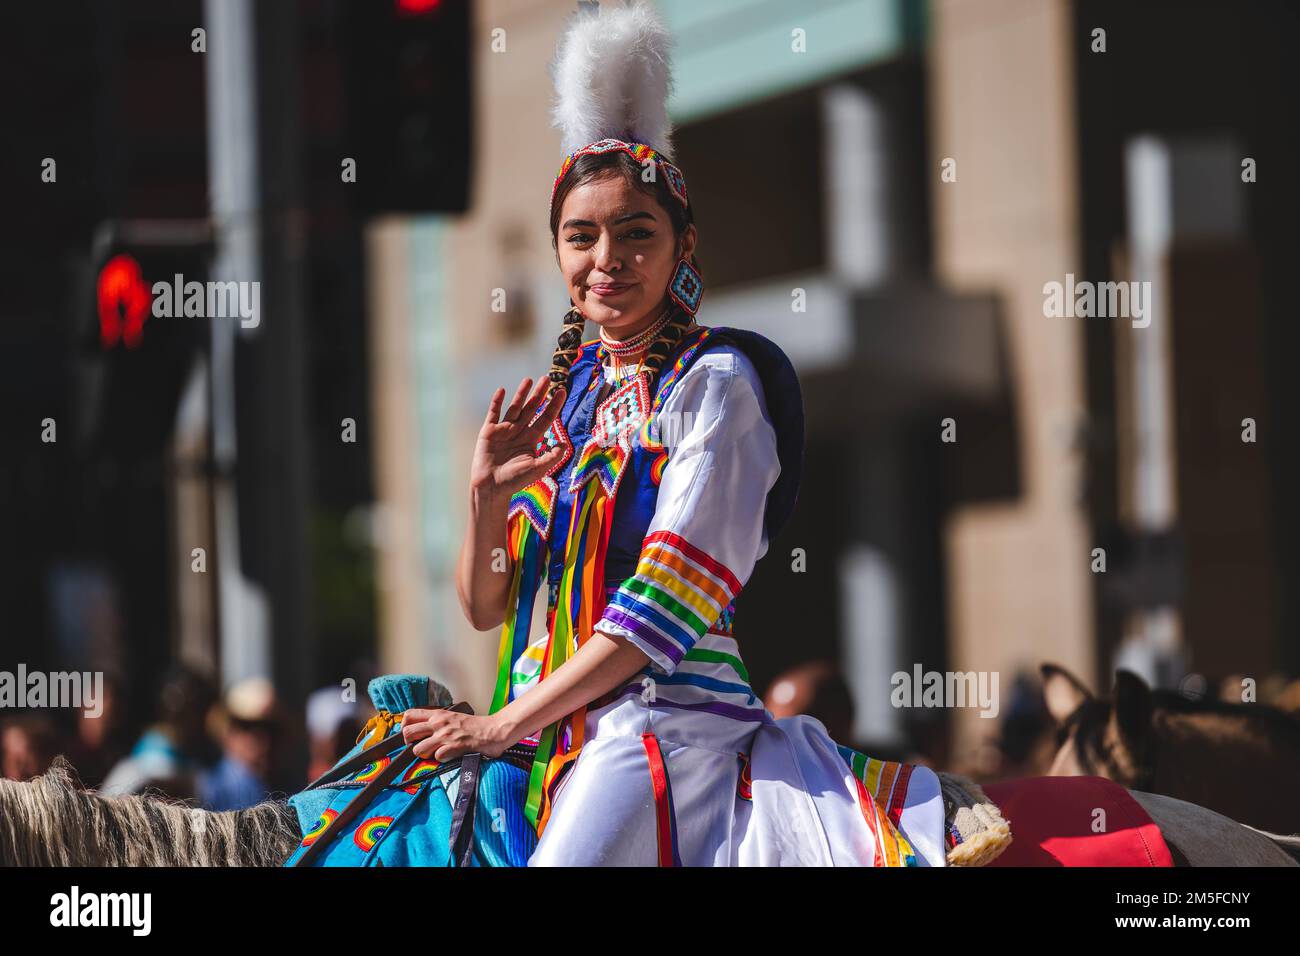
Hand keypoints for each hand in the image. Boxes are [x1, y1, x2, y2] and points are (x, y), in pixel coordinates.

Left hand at [401, 708, 514, 760]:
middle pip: (407, 733)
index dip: (404, 727)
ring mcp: (446, 735)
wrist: (494, 730)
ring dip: (425, 755)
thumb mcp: (452, 717)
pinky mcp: (454, 747)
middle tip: (420, 747)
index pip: (409, 715)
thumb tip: (421, 731)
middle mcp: (439, 723)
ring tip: (436, 753)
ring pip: (418, 749)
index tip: (411, 735)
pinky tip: (449, 756)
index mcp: (438, 714)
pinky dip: (441, 760)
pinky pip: (437, 757)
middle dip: (410, 744)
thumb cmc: (474, 726)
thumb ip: (437, 722)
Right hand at [470, 377, 567, 499]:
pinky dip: (497, 402)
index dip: (554, 405)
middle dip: (540, 394)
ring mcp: (504, 430)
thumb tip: (565, 445)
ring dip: (521, 394)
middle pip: (532, 408)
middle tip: (547, 378)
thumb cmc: (514, 481)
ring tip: (529, 380)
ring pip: (515, 407)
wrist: (491, 487)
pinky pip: (494, 413)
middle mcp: (519, 431)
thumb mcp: (536, 469)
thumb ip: (550, 457)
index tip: (562, 391)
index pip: (546, 418)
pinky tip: (502, 391)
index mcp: (531, 439)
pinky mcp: (489, 432)